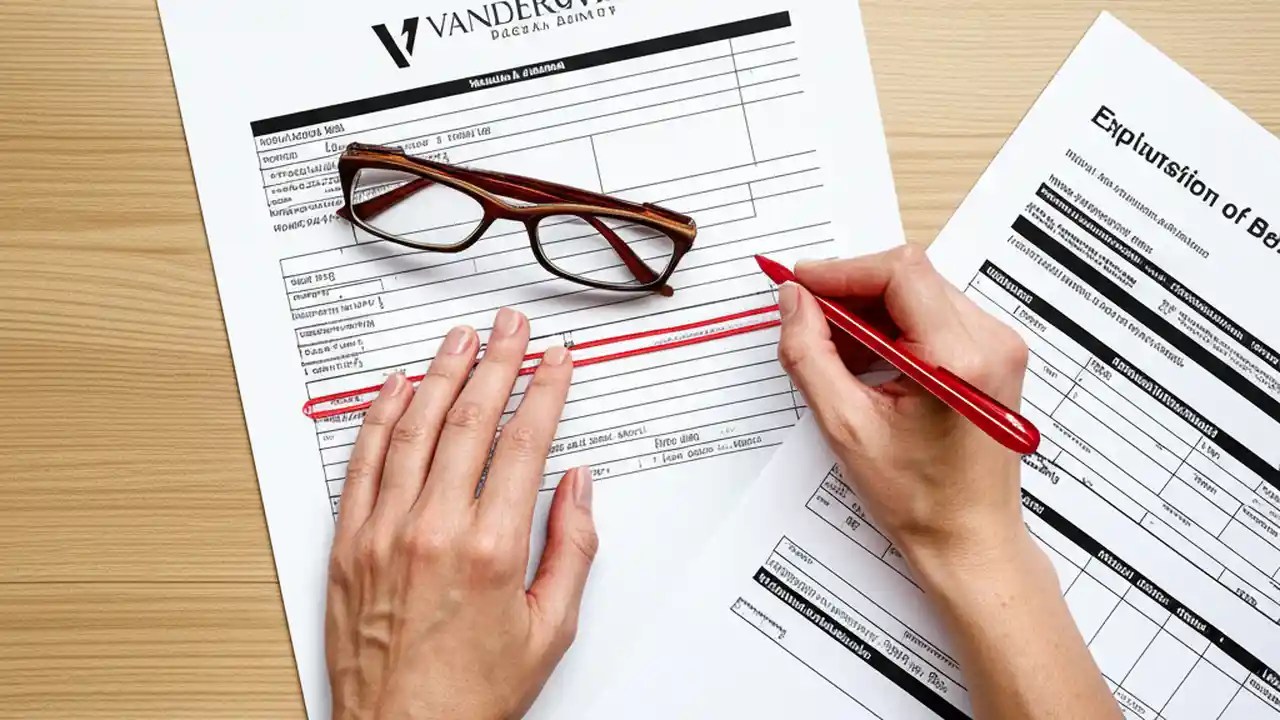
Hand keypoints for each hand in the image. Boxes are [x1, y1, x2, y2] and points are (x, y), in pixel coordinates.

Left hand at [325, 308, 597, 719]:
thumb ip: (571, 549)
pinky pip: (363, 463)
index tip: (554, 360)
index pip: (524, 442)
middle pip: (470, 421)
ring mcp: (384, 532)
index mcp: (491, 548)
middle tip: (510, 326)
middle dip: (496, 363)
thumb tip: (577, 487)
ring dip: (441, 375)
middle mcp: (433, 529)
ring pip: (415, 429)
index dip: (543, 390)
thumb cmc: (470, 694)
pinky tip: (397, 388)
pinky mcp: (348, 544)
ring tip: (460, 339)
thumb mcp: (549, 629)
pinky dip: (379, 418)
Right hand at [779, 247, 1119, 718]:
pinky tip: (867, 358)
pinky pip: (937, 315)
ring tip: (835, 347)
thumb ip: (810, 354)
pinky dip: (895, 325)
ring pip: (921, 292)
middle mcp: (990, 344)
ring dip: (872, 309)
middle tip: (808, 317)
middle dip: (852, 291)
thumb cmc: (920, 500)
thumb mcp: (846, 427)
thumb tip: (794, 302)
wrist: (970, 540)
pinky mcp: (994, 356)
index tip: (802, 286)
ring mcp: (999, 348)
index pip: (899, 274)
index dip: (842, 272)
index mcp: (959, 360)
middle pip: (910, 277)